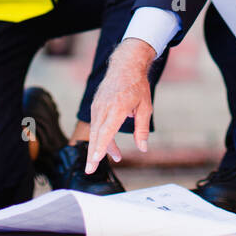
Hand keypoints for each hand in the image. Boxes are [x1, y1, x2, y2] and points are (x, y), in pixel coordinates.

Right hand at [86, 39, 154, 172]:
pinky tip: (110, 145)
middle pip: (96, 134)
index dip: (101, 146)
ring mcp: (98, 106)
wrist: (125, 65)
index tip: (95, 159)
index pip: (106, 130)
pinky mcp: (96, 106)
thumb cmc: (137, 86)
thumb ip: (142, 129)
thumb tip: (142, 148)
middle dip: (92, 153)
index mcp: (118, 107)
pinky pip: (96, 125)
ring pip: (95, 131)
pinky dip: (101, 137)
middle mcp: (104, 107)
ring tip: (116, 157)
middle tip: (89, 170)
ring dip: (100, 147)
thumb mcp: (146, 107)